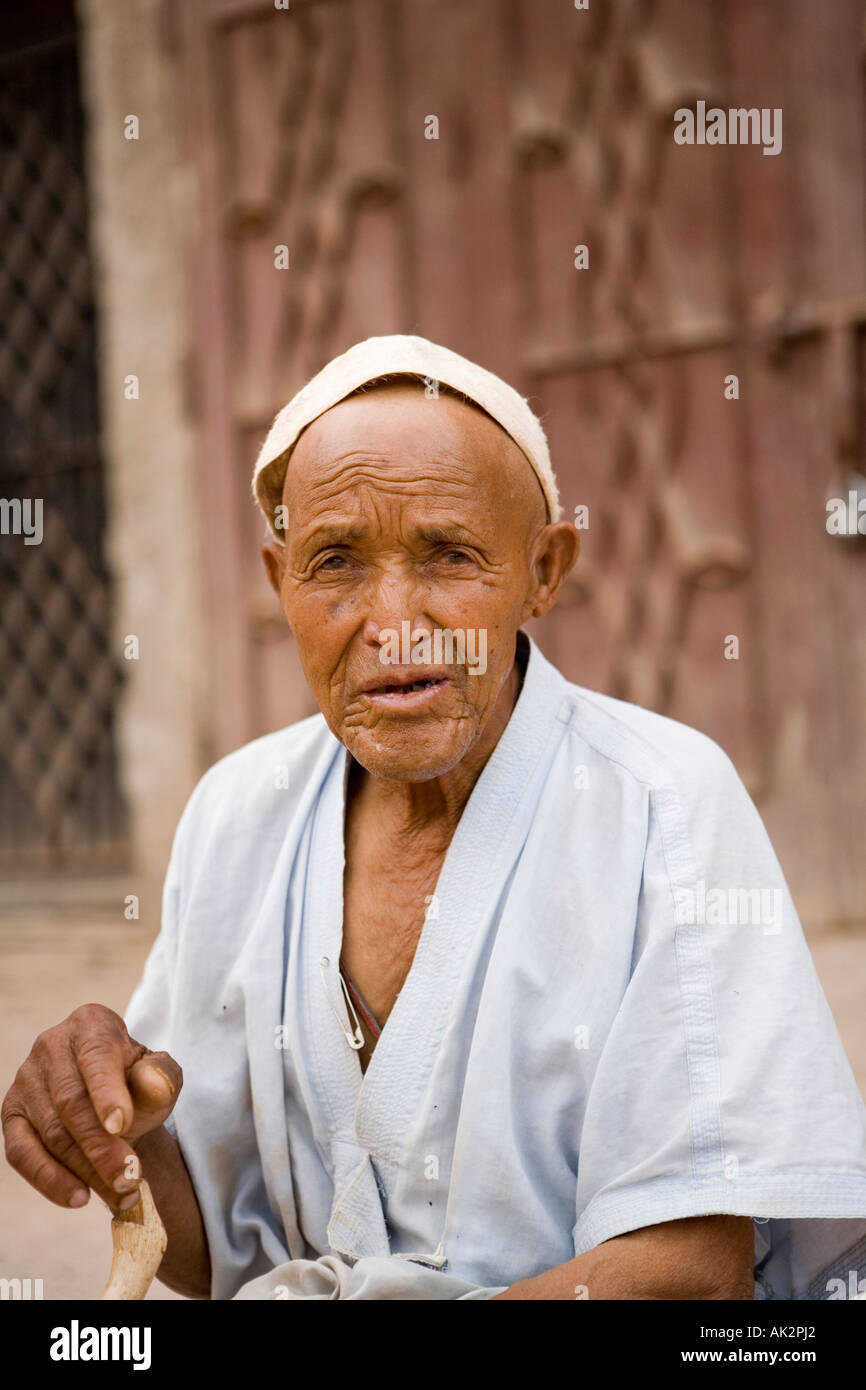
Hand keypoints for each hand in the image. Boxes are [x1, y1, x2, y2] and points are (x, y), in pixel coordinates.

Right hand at [2, 1003, 181, 1213]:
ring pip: (51, 1133)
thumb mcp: (158, 1074)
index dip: (107, 1092)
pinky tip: (79, 1198)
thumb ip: (162, 1076)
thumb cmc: (137, 1081)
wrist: (111, 1099)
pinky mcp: (11, 1115)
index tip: (122, 1125)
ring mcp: (25, 1081)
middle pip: (71, 1103)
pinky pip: (22, 1153)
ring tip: (121, 1194)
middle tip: (130, 1179)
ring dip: (85, 1171)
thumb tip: (157, 1085)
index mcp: (90, 1024)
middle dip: (102, 1147)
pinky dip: (50, 1180)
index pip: (95, 1055)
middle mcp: (51, 1046)